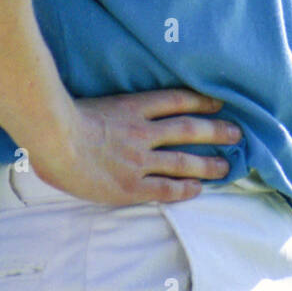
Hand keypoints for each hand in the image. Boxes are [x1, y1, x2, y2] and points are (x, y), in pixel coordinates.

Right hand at [33, 88, 241, 205]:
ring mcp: (138, 160)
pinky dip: (185, 189)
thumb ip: (105, 107)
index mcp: (131, 108)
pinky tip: (199, 190)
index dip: (199, 100)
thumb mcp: (89, 102)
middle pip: (188, 129)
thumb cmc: (59, 120)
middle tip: (236, 133)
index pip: (174, 101)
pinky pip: (165, 189)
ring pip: (182, 161)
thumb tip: (105, 111)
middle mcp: (142, 132)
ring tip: (227, 165)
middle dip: (215, 130)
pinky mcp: (131, 186)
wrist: (55, 140)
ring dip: (208, 163)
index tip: (218, 102)